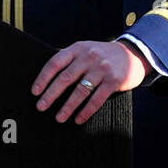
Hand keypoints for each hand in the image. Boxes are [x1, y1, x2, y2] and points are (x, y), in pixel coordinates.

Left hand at [32, 40, 148, 123]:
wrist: (133, 54)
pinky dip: (86, 111)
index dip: (43, 78)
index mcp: (77, 49)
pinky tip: (78, 119)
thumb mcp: (85, 50)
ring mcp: (102, 69)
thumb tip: (45, 76)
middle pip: (65, 78)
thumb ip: (69, 59)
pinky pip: (97, 99)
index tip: (35, 92)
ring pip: (80, 91)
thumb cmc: (102, 55)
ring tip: (59, 118)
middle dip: (51, 94)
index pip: (55, 63)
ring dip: (68, 106)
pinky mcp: (114, 81)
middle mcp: (88, 57)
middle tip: (41, 107)